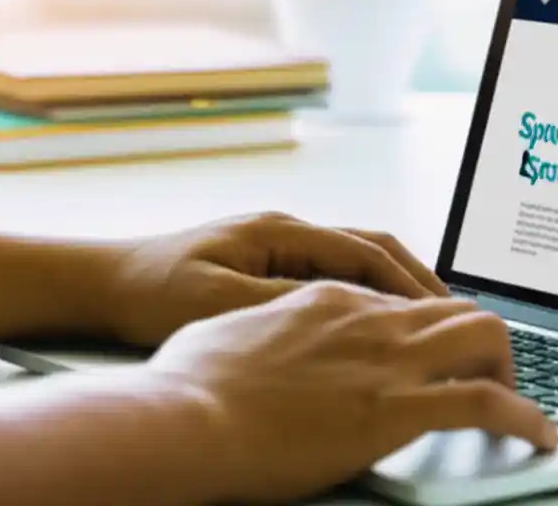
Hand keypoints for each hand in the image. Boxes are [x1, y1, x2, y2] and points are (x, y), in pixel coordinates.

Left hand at [96, 212, 448, 345]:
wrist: (105, 282)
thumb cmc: (153, 292)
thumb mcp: (221, 302)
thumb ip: (284, 306)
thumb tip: (347, 313)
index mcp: (280, 232)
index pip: (364, 251)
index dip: (408, 282)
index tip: (442, 313)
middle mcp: (286, 231)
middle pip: (371, 247)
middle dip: (415, 279)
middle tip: (452, 314)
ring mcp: (277, 245)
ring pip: (354, 260)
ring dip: (391, 288)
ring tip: (425, 322)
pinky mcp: (266, 265)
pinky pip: (330, 276)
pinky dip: (361, 297)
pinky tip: (372, 326)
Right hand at [148, 281, 557, 503]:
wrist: (184, 417)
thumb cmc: (188, 385)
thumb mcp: (227, 335)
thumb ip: (260, 334)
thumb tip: (255, 347)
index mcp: (331, 300)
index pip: (407, 303)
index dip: (432, 331)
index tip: (440, 356)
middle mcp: (369, 318)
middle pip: (459, 309)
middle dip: (484, 343)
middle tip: (488, 379)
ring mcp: (387, 359)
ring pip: (486, 337)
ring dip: (511, 372)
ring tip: (518, 408)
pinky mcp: (398, 408)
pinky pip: (487, 403)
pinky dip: (525, 418)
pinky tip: (538, 436)